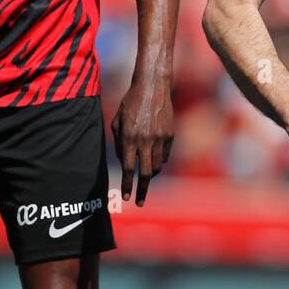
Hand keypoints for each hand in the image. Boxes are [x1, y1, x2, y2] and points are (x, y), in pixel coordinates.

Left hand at [113, 77, 173, 206]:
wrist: (153, 87)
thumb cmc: (131, 103)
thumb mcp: (118, 122)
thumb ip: (119, 143)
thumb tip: (125, 161)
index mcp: (130, 138)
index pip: (128, 168)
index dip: (127, 185)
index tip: (126, 197)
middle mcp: (146, 141)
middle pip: (145, 173)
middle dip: (142, 190)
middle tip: (140, 202)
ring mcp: (160, 138)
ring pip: (157, 165)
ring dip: (151, 173)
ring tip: (146, 175)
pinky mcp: (170, 135)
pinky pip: (165, 154)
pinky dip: (160, 159)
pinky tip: (154, 154)